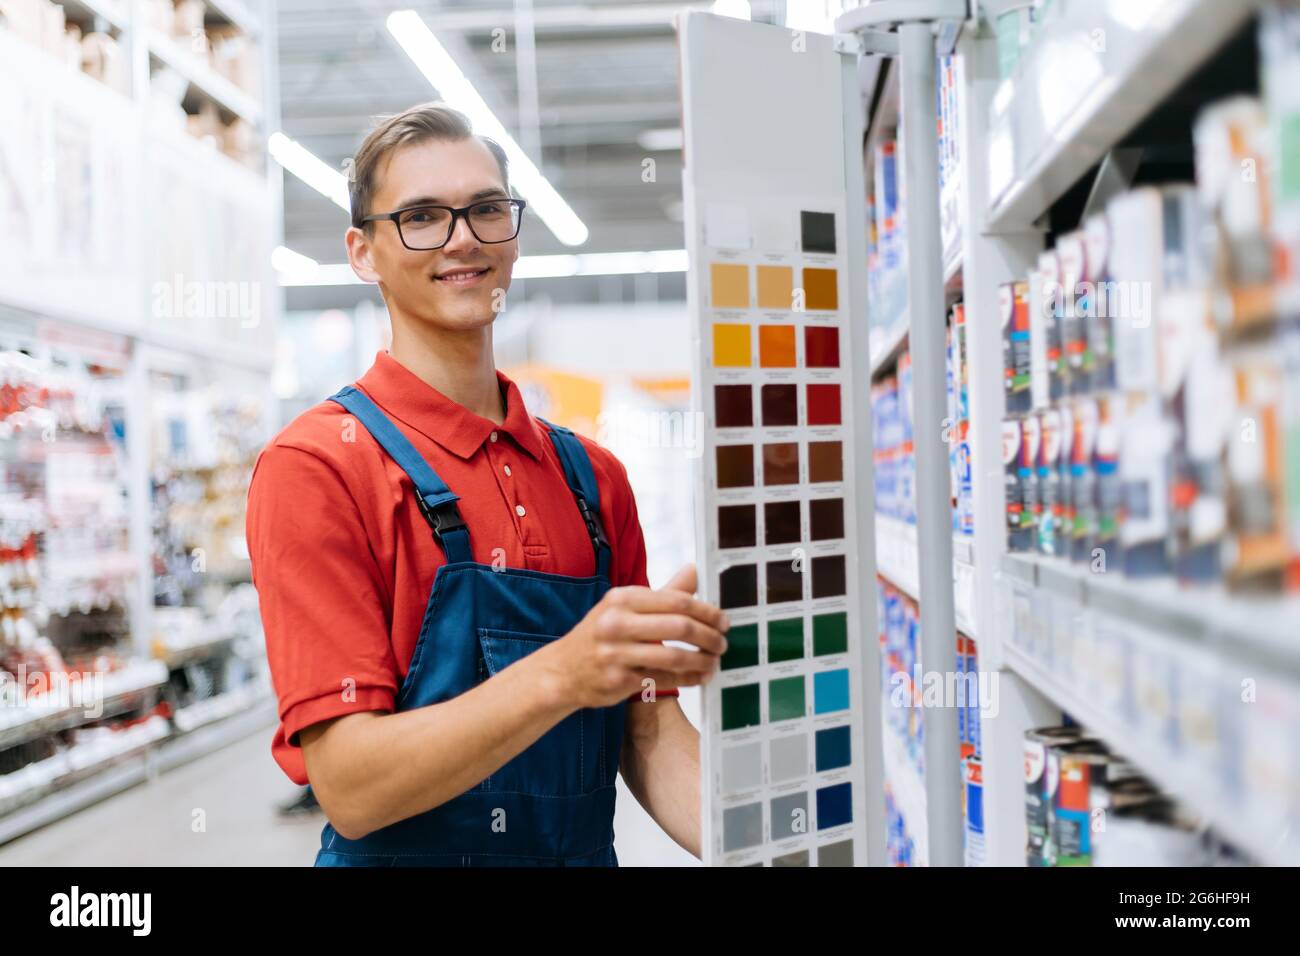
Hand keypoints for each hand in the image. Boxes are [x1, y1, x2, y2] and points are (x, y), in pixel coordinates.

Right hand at [543, 564, 728, 708]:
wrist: (561, 671)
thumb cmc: (599, 634)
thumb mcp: (624, 607)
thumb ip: (663, 592)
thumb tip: (694, 571)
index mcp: (622, 599)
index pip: (677, 600)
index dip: (707, 611)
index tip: (723, 620)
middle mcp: (617, 623)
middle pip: (680, 627)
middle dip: (709, 636)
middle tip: (723, 643)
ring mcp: (616, 653)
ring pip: (675, 657)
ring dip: (703, 660)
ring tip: (715, 661)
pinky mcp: (619, 680)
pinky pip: (665, 679)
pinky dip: (689, 679)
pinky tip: (700, 676)